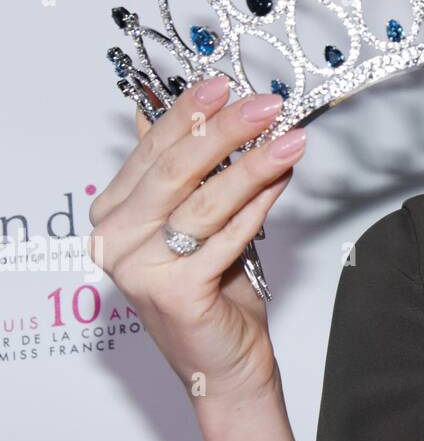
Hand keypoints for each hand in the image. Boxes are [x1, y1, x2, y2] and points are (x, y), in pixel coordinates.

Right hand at [88, 78, 307, 404]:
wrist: (222, 357)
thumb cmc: (211, 284)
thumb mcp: (197, 215)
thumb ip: (193, 167)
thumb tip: (206, 107)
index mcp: (116, 209)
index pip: (152, 149)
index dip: (188, 114)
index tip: (223, 83)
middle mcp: (117, 238)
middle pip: (175, 170)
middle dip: (224, 131)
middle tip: (266, 104)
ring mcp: (141, 268)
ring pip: (204, 203)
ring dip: (253, 166)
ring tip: (291, 140)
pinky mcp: (175, 294)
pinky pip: (225, 239)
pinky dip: (257, 208)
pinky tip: (282, 181)